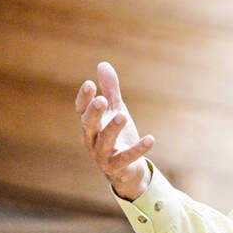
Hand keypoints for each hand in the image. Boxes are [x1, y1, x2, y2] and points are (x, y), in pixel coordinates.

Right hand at [76, 62, 153, 200]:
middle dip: (94, 113)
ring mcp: (102, 155)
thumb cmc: (118, 135)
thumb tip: (102, 64)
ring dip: (112, 128)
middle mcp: (91, 140)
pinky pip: (127, 157)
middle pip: (88, 125)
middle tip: (101, 100)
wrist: (126, 169)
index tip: (90, 84)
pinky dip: (138, 149)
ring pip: (104, 142)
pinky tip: (151, 139)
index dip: (84, 98)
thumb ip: (110, 91)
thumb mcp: (116, 110)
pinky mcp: (117, 166)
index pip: (81, 110)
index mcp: (90, 125)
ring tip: (123, 115)